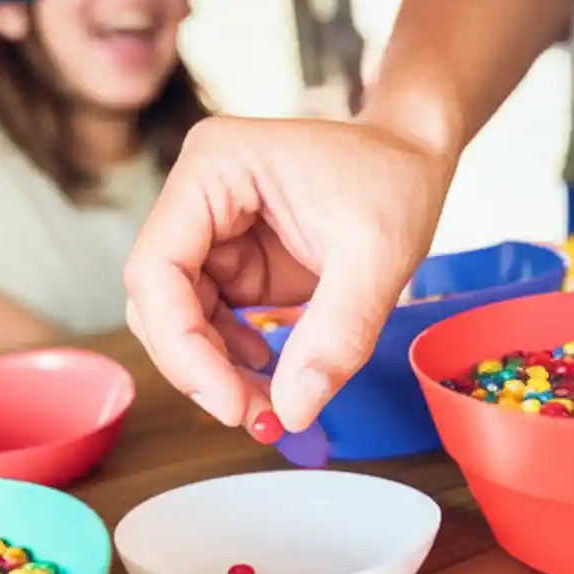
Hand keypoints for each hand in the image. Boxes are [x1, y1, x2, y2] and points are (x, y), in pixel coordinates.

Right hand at [123, 116, 453, 432]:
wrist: (417, 158)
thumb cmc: (398, 179)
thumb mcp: (378, 256)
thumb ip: (336, 335)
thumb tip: (294, 412)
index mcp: (213, 167)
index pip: (156, 268)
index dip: (181, 344)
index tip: (229, 402)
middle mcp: (196, 197)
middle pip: (157, 299)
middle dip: (196, 365)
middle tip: (251, 415)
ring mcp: (208, 232)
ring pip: (177, 319)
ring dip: (213, 371)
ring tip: (268, 407)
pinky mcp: (230, 262)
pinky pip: (208, 323)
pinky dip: (229, 360)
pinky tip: (269, 374)